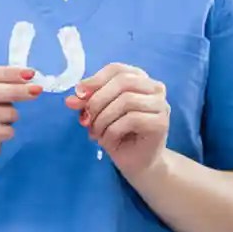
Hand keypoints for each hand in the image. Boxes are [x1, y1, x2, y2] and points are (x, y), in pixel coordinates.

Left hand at [64, 62, 169, 177]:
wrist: (136, 162)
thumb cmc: (118, 133)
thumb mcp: (97, 114)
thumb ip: (86, 102)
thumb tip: (71, 99)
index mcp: (139, 79)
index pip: (116, 69)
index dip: (95, 80)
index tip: (79, 94)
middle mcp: (154, 88)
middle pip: (122, 82)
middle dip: (98, 100)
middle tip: (86, 119)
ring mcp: (161, 105)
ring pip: (127, 101)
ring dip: (103, 118)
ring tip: (95, 133)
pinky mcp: (161, 123)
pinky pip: (132, 119)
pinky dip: (113, 130)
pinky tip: (107, 140)